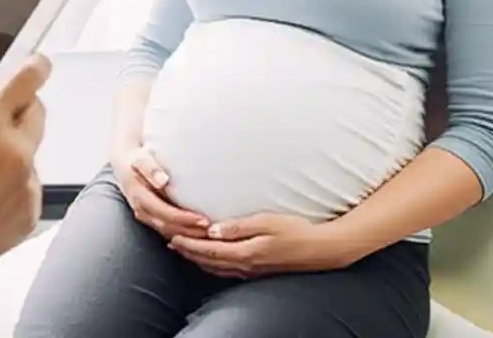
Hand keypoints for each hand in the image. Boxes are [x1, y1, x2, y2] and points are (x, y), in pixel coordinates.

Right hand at [0, 55, 50, 299]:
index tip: (37, 64)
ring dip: (12, 152)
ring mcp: (27, 186)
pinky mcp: (32, 212)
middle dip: (18, 112)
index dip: (36, 67)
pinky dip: (13, 185)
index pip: (28, 82)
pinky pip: (30, 185)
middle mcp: (14, 153)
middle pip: (37, 113)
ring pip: (31, 151)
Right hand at [112, 145, 210, 239]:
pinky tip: (196, 234)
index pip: (164, 213)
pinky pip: (166, 230)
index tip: (203, 220)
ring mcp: (144, 216)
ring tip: (208, 234)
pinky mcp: (149, 217)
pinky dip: (181, 234)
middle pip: (167, 227)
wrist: (123, 162)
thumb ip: (150, 168)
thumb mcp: (141, 158)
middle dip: (189, 231)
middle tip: (212, 231)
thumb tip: (162, 181)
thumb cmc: (136, 158)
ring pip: (167, 232)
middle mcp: (140, 210)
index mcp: (139, 196)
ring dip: (187, 235)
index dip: (184, 219)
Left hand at [168, 213, 351, 278]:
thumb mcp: (267, 222)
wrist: (322, 249)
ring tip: (182, 250)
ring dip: (197, 259)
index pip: (208, 250)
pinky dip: (212, 264)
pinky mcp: (258, 270)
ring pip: (216, 268)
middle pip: (208, 261)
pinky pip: (227, 270)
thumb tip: (212, 230)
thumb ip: (238, 227)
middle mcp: (246, 265)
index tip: (171, 236)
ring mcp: (252, 270)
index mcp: (245, 252)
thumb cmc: (297, 230)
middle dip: (187, 252)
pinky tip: (209, 259)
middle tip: (169, 242)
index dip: (188, 244)